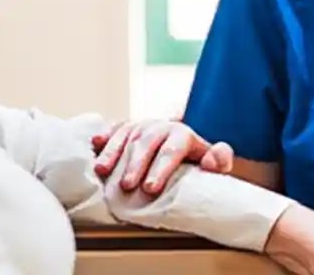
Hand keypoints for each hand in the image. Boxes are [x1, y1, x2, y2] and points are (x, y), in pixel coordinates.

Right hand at [91, 119, 233, 194]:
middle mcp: (160, 127)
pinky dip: (104, 135)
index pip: (172, 150)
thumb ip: (219, 159)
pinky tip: (94, 144)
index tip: (151, 188)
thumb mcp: (212, 159)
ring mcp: (141, 125)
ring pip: (127, 135)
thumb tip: (213, 161)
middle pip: (146, 144)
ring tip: (103, 171)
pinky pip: (114, 128)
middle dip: (135, 165)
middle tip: (127, 186)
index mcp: (182, 135)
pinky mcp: (126, 127)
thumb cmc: (195, 158)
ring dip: (113, 153)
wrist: (181, 141)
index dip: (161, 169)